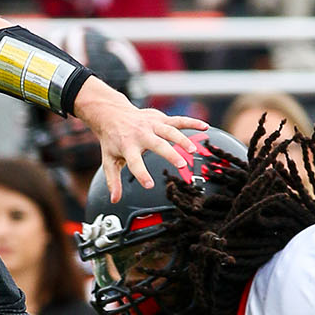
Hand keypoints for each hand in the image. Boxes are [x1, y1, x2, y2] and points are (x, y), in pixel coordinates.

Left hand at [72, 78, 205, 197]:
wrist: (113, 114)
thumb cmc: (113, 140)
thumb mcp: (109, 161)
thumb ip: (113, 181)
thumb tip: (114, 200)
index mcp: (127, 146)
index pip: (135, 162)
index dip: (142, 174)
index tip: (150, 185)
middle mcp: (141, 134)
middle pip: (157, 144)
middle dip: (170, 154)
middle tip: (181, 165)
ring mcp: (152, 125)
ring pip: (170, 131)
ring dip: (183, 140)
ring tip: (193, 151)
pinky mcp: (160, 118)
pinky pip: (178, 120)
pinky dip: (192, 122)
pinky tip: (205, 126)